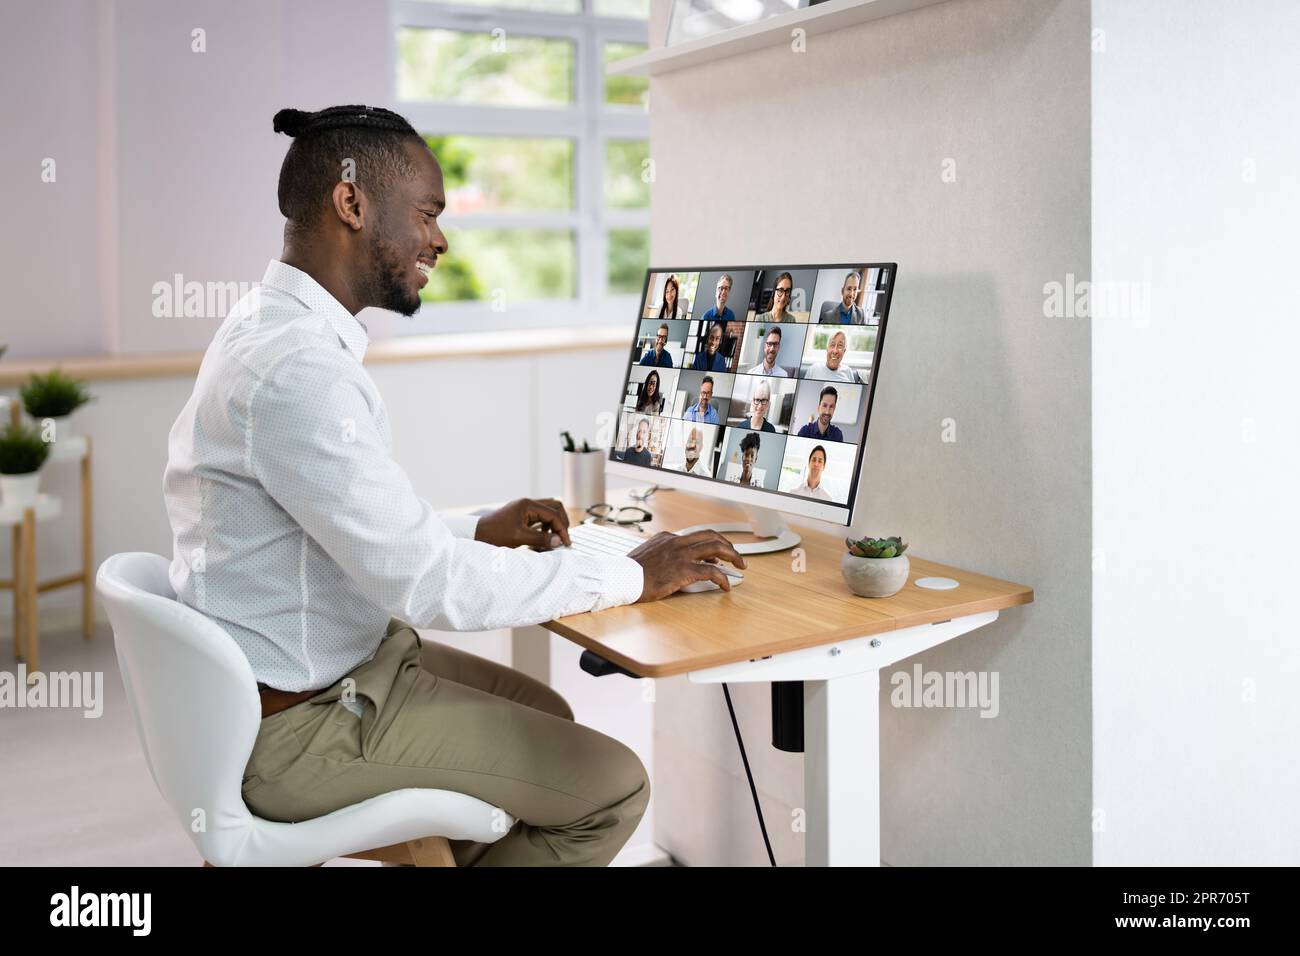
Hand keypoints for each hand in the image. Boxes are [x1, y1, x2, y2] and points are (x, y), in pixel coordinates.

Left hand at [474, 498, 571, 550]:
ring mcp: (525, 508)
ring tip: (554, 538)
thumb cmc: (494, 534)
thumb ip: (540, 538)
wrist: (477, 534)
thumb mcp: (519, 538)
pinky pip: (541, 516)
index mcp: (528, 505)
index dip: (562, 529)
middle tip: (563, 538)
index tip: (565, 543)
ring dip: (555, 523)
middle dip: (562, 522)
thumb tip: (558, 541)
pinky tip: (544, 536)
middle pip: (555, 507)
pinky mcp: (522, 515)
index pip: (554, 514)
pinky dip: (547, 525)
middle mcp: (528, 503)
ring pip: (549, 510)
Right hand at [627, 530, 746, 601]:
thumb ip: (663, 553)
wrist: (623, 578)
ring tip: (740, 566)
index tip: (720, 553)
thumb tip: (675, 561)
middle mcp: (677, 542)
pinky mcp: (684, 570)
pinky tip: (726, 585)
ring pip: (716, 548)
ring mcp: (681, 555)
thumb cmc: (631, 572)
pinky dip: (723, 578)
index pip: (697, 535)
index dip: (713, 543)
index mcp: (668, 537)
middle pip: (711, 536)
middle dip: (729, 545)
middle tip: (737, 557)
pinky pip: (711, 571)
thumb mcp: (648, 554)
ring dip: (733, 556)